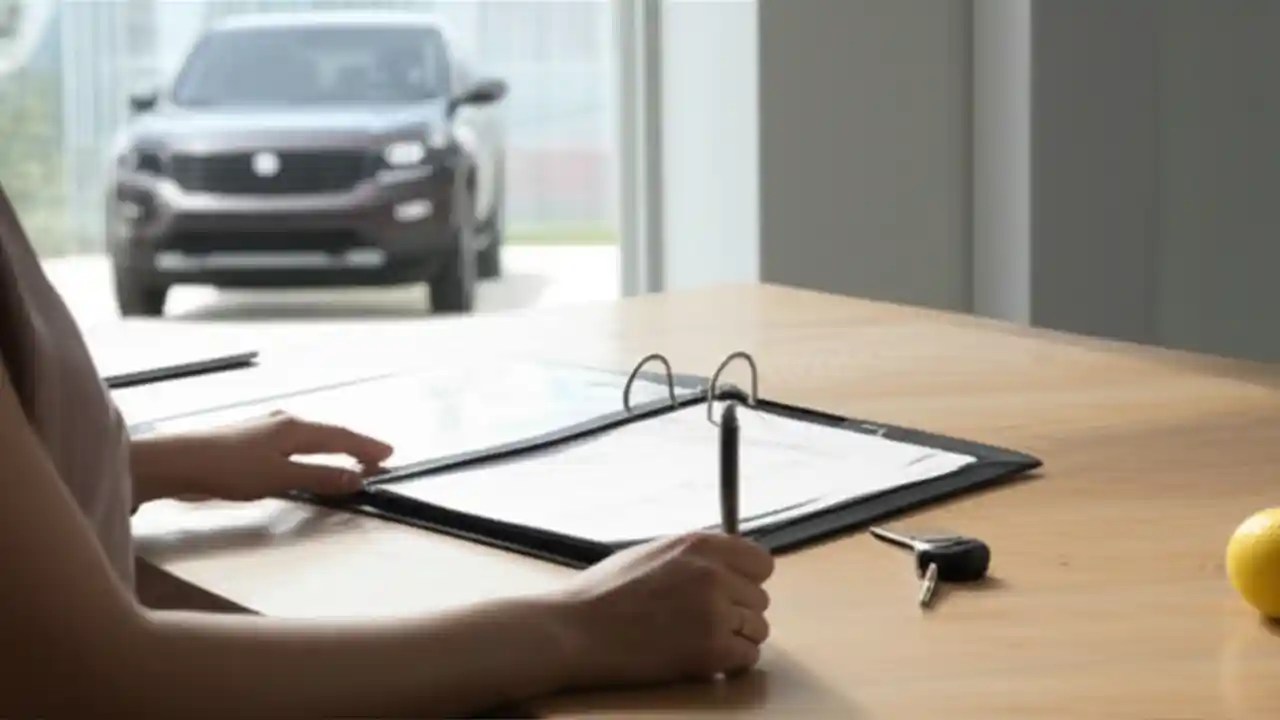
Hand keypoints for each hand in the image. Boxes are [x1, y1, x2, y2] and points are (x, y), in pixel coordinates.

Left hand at [135, 411, 393, 502]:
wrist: (178, 462)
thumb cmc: (229, 468)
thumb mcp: (280, 478)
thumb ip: (320, 477)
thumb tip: (356, 478)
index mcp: (295, 428)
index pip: (341, 437)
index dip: (366, 447)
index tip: (389, 455)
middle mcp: (283, 422)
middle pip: (328, 433)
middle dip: (353, 446)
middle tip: (376, 458)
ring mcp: (265, 429)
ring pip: (309, 437)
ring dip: (332, 448)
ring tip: (348, 460)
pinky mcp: (249, 441)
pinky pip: (293, 444)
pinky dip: (310, 452)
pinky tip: (305, 459)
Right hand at [550, 531, 773, 687]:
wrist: (575, 630)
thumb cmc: (603, 594)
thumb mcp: (652, 554)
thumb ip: (694, 557)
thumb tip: (725, 566)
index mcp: (699, 544)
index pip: (760, 561)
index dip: (747, 580)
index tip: (733, 593)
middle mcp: (713, 573)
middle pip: (760, 598)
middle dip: (737, 612)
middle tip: (703, 623)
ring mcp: (715, 611)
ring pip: (758, 629)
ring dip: (735, 638)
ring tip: (699, 641)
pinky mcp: (712, 649)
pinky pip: (748, 656)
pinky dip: (730, 663)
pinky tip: (704, 660)